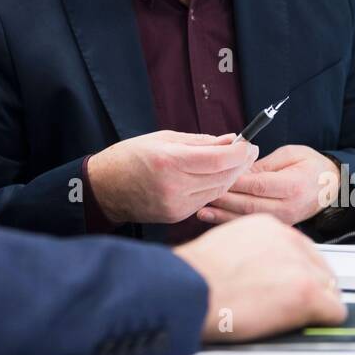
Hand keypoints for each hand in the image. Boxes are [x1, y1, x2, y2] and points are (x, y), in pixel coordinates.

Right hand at [86, 131, 257, 224]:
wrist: (105, 188)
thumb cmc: (131, 157)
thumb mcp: (163, 138)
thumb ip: (200, 141)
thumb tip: (230, 140)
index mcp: (169, 161)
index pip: (218, 160)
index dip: (239, 152)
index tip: (249, 143)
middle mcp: (174, 186)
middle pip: (222, 177)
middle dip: (240, 163)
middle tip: (249, 150)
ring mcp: (176, 205)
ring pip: (218, 191)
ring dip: (231, 176)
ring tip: (236, 161)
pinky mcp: (176, 217)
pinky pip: (206, 200)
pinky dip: (215, 187)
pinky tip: (217, 176)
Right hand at [173, 213, 346, 341]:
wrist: (190, 287)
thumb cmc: (195, 273)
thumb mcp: (225, 245)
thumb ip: (250, 251)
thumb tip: (257, 269)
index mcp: (268, 226)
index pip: (301, 248)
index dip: (296, 271)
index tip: (290, 284)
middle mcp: (288, 240)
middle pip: (320, 267)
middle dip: (311, 287)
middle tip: (292, 304)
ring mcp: (299, 265)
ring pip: (329, 288)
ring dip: (316, 304)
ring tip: (294, 316)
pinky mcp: (306, 291)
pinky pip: (334, 311)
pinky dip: (323, 321)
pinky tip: (303, 325)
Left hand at [196, 144, 340, 226]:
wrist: (333, 187)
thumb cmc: (312, 166)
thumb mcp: (291, 154)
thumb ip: (264, 164)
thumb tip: (238, 170)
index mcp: (292, 186)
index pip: (257, 185)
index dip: (233, 182)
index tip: (213, 176)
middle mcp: (288, 207)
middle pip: (249, 205)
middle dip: (222, 199)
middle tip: (200, 193)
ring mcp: (284, 219)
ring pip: (248, 218)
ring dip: (222, 215)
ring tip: (201, 209)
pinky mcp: (280, 225)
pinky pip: (253, 223)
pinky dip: (231, 221)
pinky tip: (214, 218)